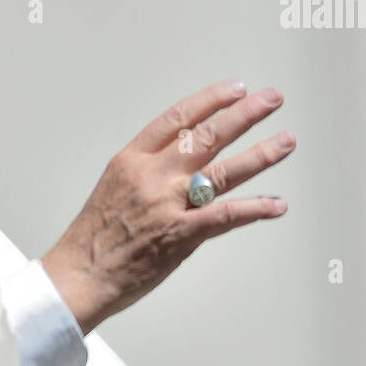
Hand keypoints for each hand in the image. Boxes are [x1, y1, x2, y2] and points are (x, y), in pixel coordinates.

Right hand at [41, 80, 294, 333]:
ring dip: (261, 154)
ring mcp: (168, 205)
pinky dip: (255, 209)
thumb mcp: (113, 189)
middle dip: (245, 114)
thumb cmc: (92, 239)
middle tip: (272, 99)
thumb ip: (146, 173)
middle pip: (206, 135)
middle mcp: (152, 176)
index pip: (177, 119)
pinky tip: (277, 204)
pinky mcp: (181, 235)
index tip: (236, 89)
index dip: (210, 100)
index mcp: (131, 160)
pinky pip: (226, 216)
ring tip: (286, 141)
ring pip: (223, 170)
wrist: (78, 276)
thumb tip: (179, 162)